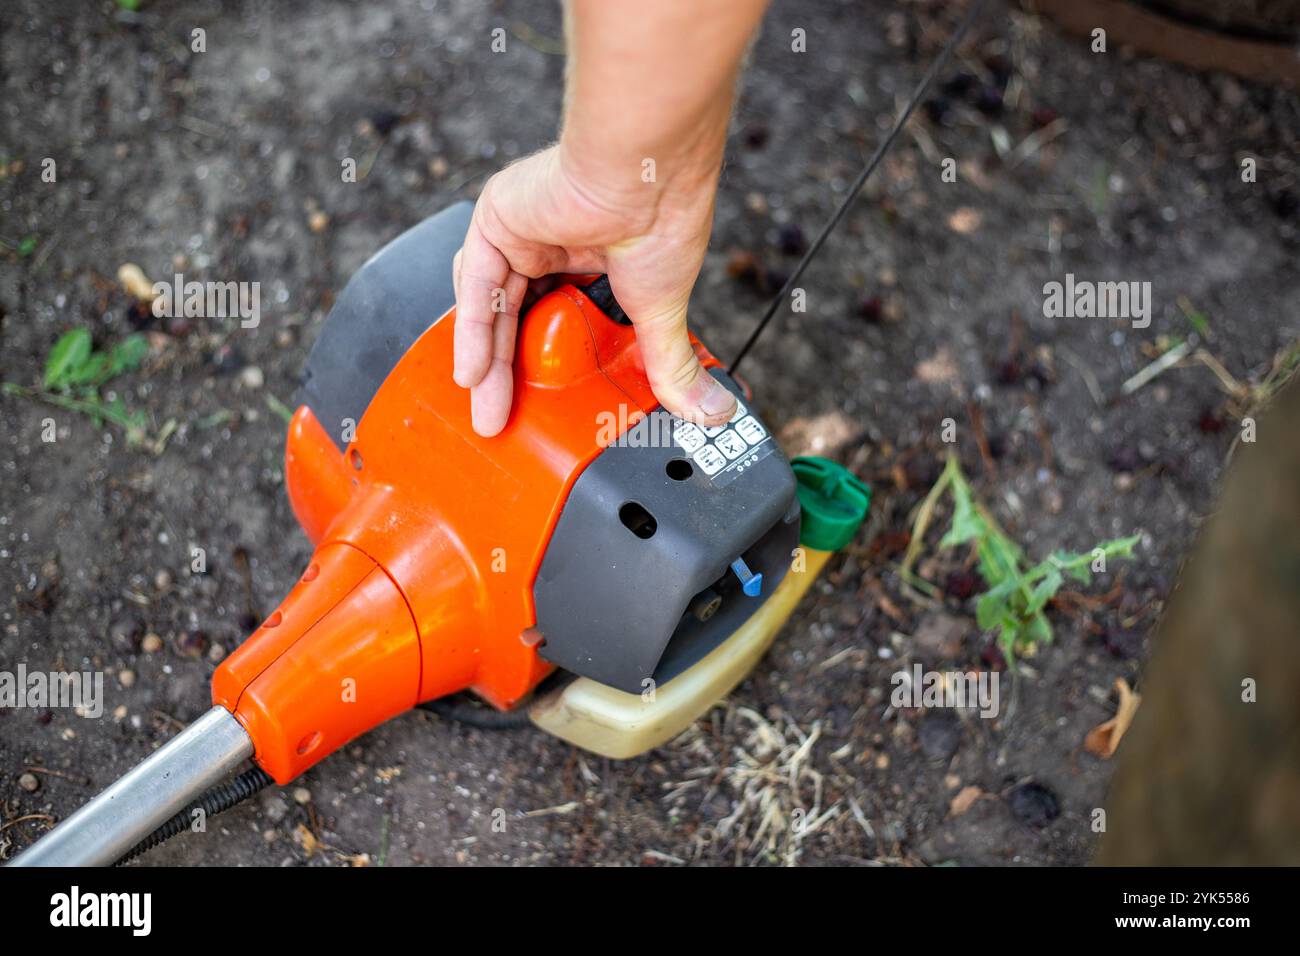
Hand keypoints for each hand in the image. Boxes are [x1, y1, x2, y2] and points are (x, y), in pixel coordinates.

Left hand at [451, 145, 736, 436]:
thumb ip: (670, 363)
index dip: (551, 362)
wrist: (646, 172)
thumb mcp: (661, 310)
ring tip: (490, 410)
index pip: (559, 318)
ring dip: (489, 361)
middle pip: (518, 318)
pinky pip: (476, 285)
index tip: (552, 406)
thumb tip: (710, 409)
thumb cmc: (665, 216)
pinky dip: (473, 331)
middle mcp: (552, 240)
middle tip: (505, 421)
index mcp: (593, 255)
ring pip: (494, 306)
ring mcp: (522, 230)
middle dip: (510, 375)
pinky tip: (473, 373)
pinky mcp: (498, 219)